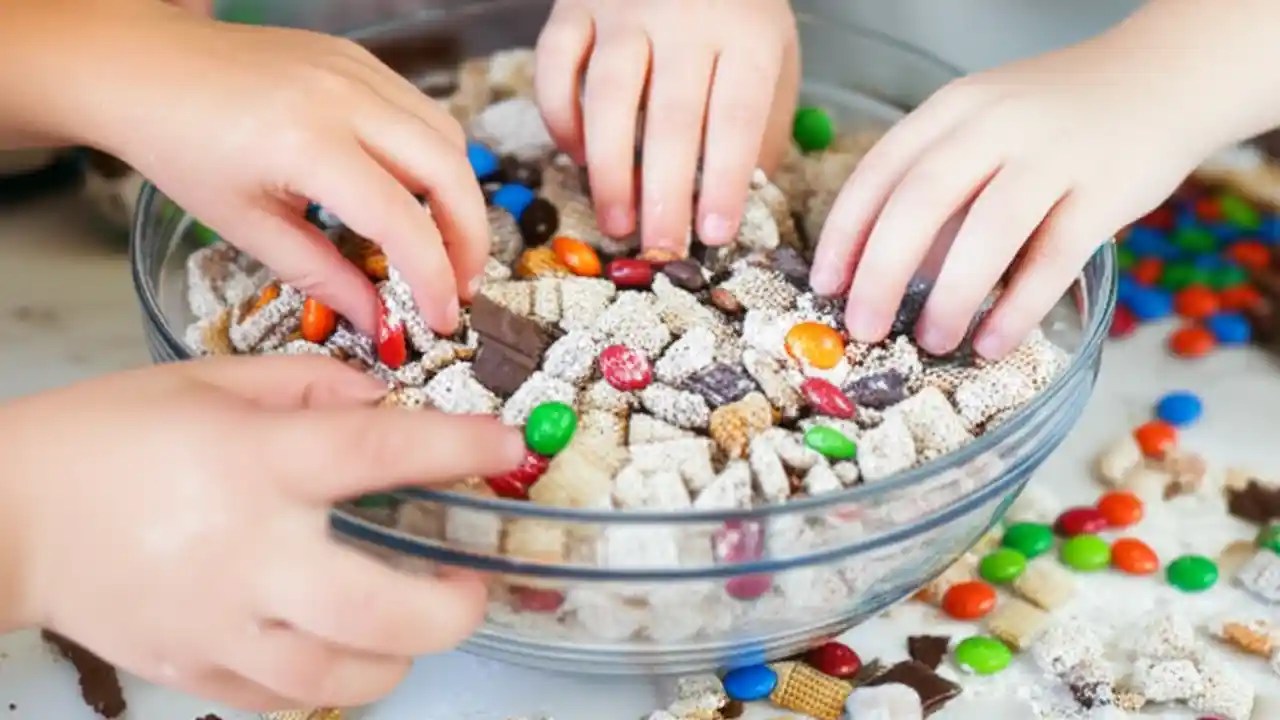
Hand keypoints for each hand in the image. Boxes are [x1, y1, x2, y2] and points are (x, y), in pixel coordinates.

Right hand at [1, 356, 523, 709]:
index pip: (380, 453)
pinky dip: (331, 677)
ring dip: (400, 653)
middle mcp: (249, 552)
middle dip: (452, 607)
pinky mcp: (195, 671)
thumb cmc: (112, 436)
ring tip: (409, 619)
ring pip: (345, 674)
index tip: (506, 445)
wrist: (11, 514)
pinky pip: (289, 698)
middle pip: (382, 608)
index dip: (458, 447)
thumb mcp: (210, 380)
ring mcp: (222, 626)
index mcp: (256, 464)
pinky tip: (337, 643)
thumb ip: (310, 387)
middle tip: (470, 584)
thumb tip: (385, 404)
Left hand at [85, 1, 488, 334]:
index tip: (442, 319)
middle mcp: (344, 97)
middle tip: (460, 285)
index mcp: (306, 143)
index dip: (434, 277)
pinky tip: (413, 193)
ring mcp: (357, 69)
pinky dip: (434, 159)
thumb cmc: (180, 148)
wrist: (143, 68)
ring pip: (447, 136)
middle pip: (450, 170)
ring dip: (458, 196)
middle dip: (470, 237)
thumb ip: (323, 277)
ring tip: (441, 244)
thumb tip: (378, 321)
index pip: (401, 220)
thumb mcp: (247, 226)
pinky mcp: (358, 59)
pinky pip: (421, 112)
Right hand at [535, 0, 799, 251]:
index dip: (724, 180)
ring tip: (617, 223)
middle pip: (670, 118)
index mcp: (744, 33)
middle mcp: (683, 16)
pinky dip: (560, 119)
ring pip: (607, 98)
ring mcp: (622, 8)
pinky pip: (555, 68)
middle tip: (661, 251)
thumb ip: (762, 126)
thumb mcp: (774, 57)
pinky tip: (576, 159)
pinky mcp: (573, 5)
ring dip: (610, 170)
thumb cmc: (737, 12)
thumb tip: (740, 201)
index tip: (716, 236)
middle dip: (665, 194)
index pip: (734, 116)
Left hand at [809, 32, 1227, 358]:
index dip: (845, 233)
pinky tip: (993, 341)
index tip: (824, 285)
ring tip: (931, 342)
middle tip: (863, 328)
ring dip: (951, 296)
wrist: (1161, 79)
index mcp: (952, 110)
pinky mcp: (1106, 191)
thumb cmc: (1054, 121)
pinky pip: (1054, 257)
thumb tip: (883, 275)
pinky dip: (1018, 307)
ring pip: (987, 231)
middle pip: (921, 200)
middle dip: (881, 271)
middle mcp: (996, 125)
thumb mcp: (984, 129)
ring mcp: (1054, 155)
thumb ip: (939, 187)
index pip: (879, 171)